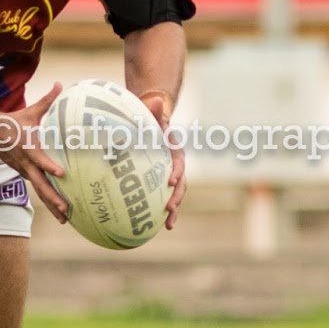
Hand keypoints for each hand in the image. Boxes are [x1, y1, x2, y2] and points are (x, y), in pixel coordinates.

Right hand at [0, 83, 68, 223]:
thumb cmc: (13, 123)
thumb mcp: (30, 112)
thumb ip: (47, 101)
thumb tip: (60, 85)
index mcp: (28, 149)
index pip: (39, 159)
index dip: (49, 166)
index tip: (62, 174)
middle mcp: (26, 164)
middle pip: (41, 184)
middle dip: (53, 198)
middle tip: (66, 210)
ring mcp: (25, 171)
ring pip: (40, 191)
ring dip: (52, 205)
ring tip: (65, 218)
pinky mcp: (25, 174)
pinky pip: (38, 189)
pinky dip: (48, 200)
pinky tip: (60, 210)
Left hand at [140, 92, 185, 229]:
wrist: (149, 124)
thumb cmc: (148, 119)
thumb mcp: (150, 114)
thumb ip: (153, 110)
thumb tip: (156, 100)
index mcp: (173, 150)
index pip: (178, 162)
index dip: (177, 171)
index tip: (171, 181)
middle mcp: (174, 164)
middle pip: (180, 183)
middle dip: (177, 197)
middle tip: (169, 208)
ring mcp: (168, 174)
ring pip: (174, 194)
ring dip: (172, 209)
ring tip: (167, 225)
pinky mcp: (159, 181)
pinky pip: (161, 196)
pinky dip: (159, 210)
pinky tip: (152, 226)